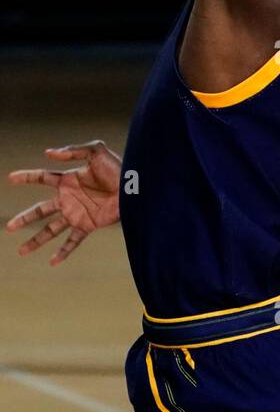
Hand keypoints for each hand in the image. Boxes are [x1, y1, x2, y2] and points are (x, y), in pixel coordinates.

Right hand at [6, 141, 121, 265]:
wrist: (135, 185)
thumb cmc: (118, 166)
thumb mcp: (96, 150)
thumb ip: (73, 149)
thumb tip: (47, 153)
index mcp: (68, 180)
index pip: (42, 178)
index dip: (26, 177)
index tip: (10, 178)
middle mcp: (69, 199)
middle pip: (40, 210)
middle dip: (24, 218)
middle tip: (8, 227)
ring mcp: (77, 214)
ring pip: (51, 229)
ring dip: (36, 240)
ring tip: (21, 252)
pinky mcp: (88, 225)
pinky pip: (73, 241)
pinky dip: (63, 252)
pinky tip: (52, 262)